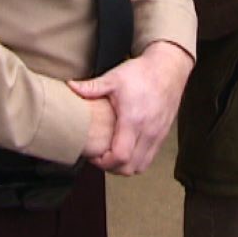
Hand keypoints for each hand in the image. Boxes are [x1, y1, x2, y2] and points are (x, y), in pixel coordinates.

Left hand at [68, 41, 193, 175]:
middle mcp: (148, 131)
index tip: (93, 155)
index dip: (104, 162)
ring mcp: (157, 135)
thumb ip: (91, 87)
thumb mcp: (114, 78)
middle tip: (99, 157)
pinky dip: (136, 160)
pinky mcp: (162, 135)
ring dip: (125, 166)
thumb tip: (69, 86)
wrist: (168, 68)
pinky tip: (126, 149)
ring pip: (141, 166)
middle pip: (130, 168)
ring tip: (111, 155)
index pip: (120, 156)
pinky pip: (149, 158)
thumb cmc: (141, 73)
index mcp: (134, 120)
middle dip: (111, 168)